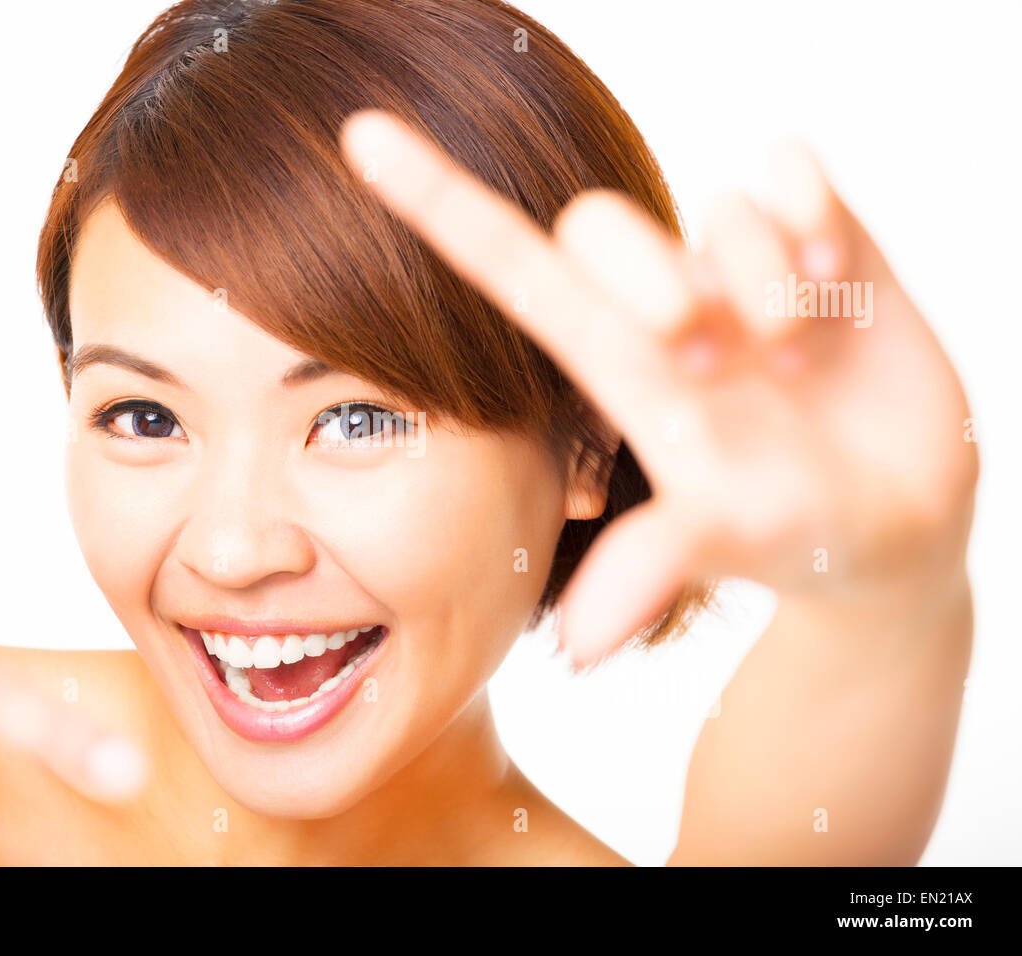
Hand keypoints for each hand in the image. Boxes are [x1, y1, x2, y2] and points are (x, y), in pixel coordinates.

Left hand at [339, 110, 977, 666]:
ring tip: (795, 359)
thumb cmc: (784, 530)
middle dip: (654, 288)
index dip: (435, 205)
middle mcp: (661, 304)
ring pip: (712, 212)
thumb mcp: (718, 544)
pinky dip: (812, 219)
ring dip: (760, 285)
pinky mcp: (820, 237)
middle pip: (598, 226)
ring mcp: (737, 268)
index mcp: (611, 368)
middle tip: (707, 363)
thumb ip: (649, 566)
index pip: (507, 269)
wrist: (895, 520)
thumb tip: (580, 645)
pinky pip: (791, 172)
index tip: (358, 143)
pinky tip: (833, 283)